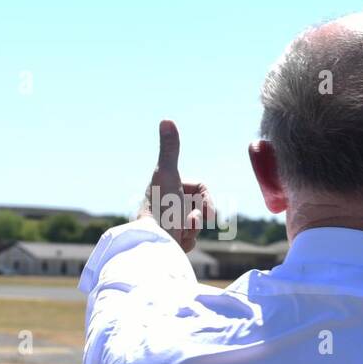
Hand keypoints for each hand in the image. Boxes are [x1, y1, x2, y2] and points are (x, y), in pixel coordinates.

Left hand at [137, 120, 215, 253]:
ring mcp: (168, 222)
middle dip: (199, 215)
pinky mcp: (168, 240)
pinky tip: (175, 242)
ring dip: (193, 229)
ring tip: (178, 232)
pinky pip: (189, 239)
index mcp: (165, 186)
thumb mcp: (168, 175)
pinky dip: (187, 241)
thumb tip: (166, 119)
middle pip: (200, 205)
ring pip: (196, 223)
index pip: (200, 188)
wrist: (155, 244)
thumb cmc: (162, 209)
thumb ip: (170, 149)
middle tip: (188, 222)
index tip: (205, 211)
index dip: (207, 199)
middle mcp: (166, 203)